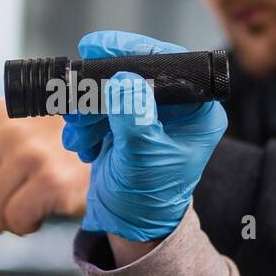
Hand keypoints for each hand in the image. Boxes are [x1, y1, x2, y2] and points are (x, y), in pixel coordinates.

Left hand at [0, 98, 89, 234]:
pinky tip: (41, 213)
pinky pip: (16, 219)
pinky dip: (25, 225)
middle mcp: (11, 128)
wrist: (121, 155)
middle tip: (12, 207)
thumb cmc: (64, 149)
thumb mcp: (23, 131)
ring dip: (7, 218)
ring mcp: (32, 153)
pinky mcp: (52, 181)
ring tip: (28, 208)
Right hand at [61, 31, 227, 242]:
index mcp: (197, 112)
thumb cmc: (146, 202)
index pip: (171, 64)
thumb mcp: (141, 160)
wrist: (128, 228)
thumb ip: (135, 120)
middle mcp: (176, 109)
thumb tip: (124, 82)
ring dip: (87, 109)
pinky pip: (100, 106)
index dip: (133, 51)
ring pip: (112, 89)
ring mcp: (149, 115)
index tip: (99, 47)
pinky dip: (85, 121)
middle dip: (100, 90)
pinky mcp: (126, 123)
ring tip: (80, 136)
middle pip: (135, 73)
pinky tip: (81, 142)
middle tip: (78, 103)